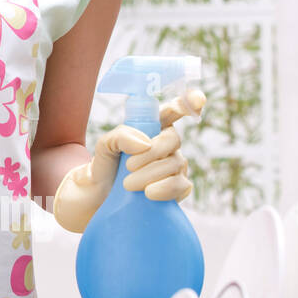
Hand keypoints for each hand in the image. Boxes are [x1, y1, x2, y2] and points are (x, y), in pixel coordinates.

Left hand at [52, 89, 206, 232]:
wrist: (99, 198)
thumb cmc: (105, 167)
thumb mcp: (105, 146)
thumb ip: (120, 136)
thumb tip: (145, 144)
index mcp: (151, 128)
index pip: (173, 111)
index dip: (188, 103)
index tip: (197, 99)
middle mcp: (167, 145)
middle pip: (173, 139)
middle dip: (152, 153)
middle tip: (129, 166)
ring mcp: (176, 167)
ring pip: (175, 164)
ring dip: (149, 174)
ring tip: (127, 184)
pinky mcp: (178, 189)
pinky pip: (181, 185)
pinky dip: (164, 189)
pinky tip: (148, 193)